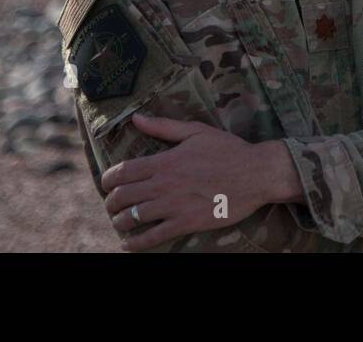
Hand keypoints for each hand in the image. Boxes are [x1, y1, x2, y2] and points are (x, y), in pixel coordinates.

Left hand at [99, 114, 278, 251]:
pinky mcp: (187, 223)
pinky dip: (136, 243)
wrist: (256, 174)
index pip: (123, 171)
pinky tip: (129, 244)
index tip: (107, 184)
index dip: (108, 179)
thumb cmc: (228, 150)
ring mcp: (174, 205)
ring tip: (119, 222)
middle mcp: (165, 184)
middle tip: (111, 205)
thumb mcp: (196, 131)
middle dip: (110, 202)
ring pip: (133, 217)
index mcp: (165, 160)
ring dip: (120, 221)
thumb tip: (136, 118)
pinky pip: (154, 237)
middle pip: (123, 195)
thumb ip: (163, 126)